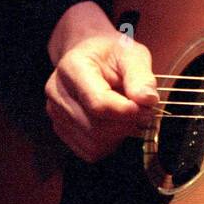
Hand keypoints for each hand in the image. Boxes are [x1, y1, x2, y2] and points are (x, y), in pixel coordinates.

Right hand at [45, 6, 158, 161]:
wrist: (89, 54)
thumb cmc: (111, 52)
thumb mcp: (132, 53)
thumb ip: (140, 76)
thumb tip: (147, 100)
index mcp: (72, 67)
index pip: (98, 103)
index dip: (127, 111)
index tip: (147, 106)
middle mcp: (57, 92)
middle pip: (95, 126)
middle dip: (126, 124)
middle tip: (144, 111)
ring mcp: (56, 113)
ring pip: (93, 143)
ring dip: (119, 135)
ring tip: (128, 115)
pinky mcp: (61, 129)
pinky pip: (89, 151)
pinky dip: (109, 143)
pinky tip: (115, 125)